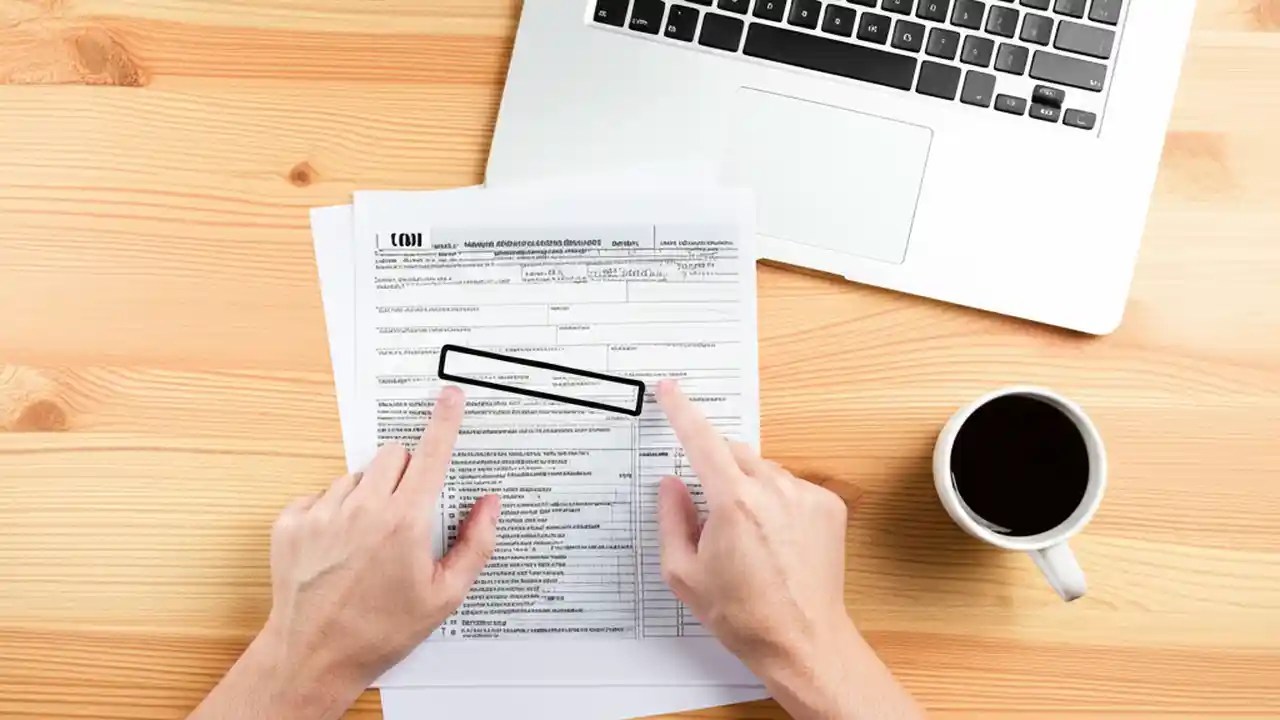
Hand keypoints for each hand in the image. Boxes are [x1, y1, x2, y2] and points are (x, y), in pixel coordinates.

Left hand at [189, 386, 500, 719]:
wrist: (313, 657)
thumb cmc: (382, 630)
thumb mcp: (445, 596)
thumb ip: (476, 544)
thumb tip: (488, 504)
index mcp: (405, 523)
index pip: (431, 455)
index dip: (445, 422)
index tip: (450, 397)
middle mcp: (362, 509)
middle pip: (393, 455)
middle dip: (405, 473)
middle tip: (406, 513)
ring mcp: (322, 513)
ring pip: (356, 475)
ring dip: (368, 495)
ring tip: (367, 542)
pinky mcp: (291, 523)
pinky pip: (320, 496)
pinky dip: (332, 513)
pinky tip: (337, 548)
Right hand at [655, 380, 922, 719]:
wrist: (802, 641)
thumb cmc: (741, 614)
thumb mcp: (683, 573)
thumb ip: (670, 519)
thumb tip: (671, 484)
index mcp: (733, 503)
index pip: (701, 441)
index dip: (682, 412)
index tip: (670, 391)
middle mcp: (773, 490)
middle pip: (734, 453)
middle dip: (717, 470)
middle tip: (712, 516)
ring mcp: (805, 496)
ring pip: (764, 469)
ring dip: (749, 487)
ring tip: (749, 539)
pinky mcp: (829, 506)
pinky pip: (791, 486)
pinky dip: (778, 501)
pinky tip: (776, 541)